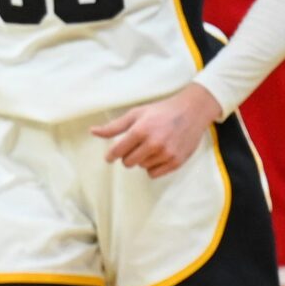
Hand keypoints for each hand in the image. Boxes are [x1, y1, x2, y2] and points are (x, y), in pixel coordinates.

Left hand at [91, 84, 216, 175]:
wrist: (192, 111)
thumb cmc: (161, 111)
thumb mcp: (136, 114)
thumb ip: (114, 127)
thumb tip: (93, 132)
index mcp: (141, 130)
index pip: (118, 151)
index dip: (111, 155)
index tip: (110, 156)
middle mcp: (154, 143)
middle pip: (128, 163)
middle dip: (128, 156)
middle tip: (137, 145)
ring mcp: (166, 154)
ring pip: (141, 167)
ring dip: (142, 159)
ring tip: (152, 146)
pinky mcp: (176, 162)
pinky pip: (154, 174)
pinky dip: (153, 167)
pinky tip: (158, 154)